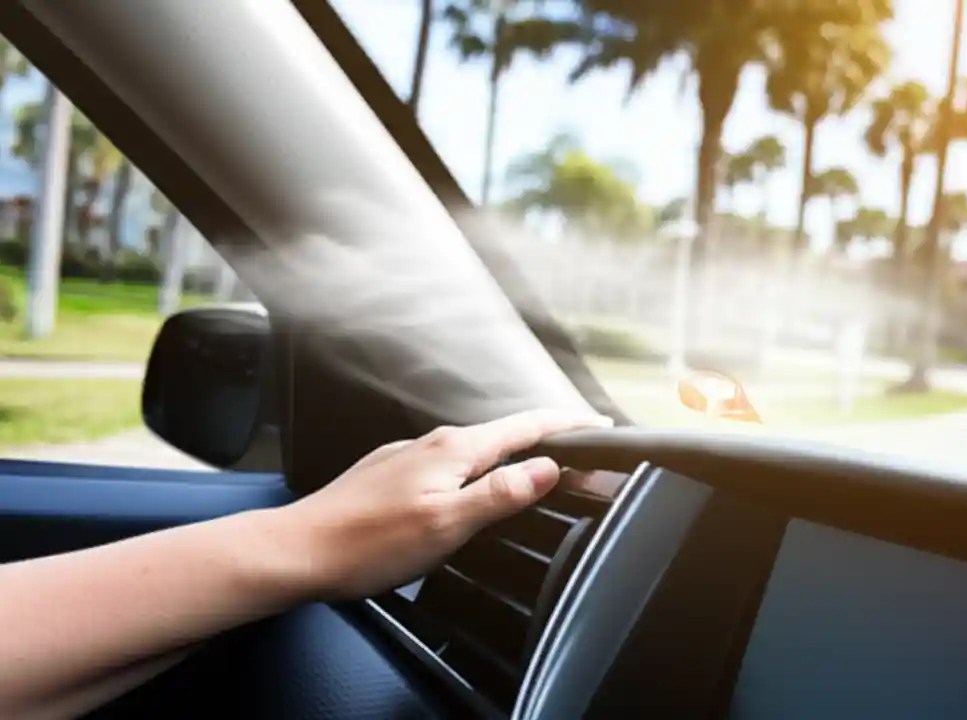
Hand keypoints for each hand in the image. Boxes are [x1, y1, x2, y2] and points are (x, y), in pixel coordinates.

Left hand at [280, 409, 613, 600]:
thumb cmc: (366, 544)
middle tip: (578, 448)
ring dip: (509, 456)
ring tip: (535, 468)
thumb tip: (548, 469)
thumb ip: (501, 493)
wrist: (296, 551)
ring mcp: (410, 458)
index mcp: (454, 450)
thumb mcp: (447, 523)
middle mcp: (432, 444)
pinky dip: (475, 472)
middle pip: (503, 434)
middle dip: (544, 438)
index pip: (527, 425)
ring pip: (474, 451)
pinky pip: (449, 465)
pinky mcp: (392, 476)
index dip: (568, 423)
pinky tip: (473, 491)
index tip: (599, 424)